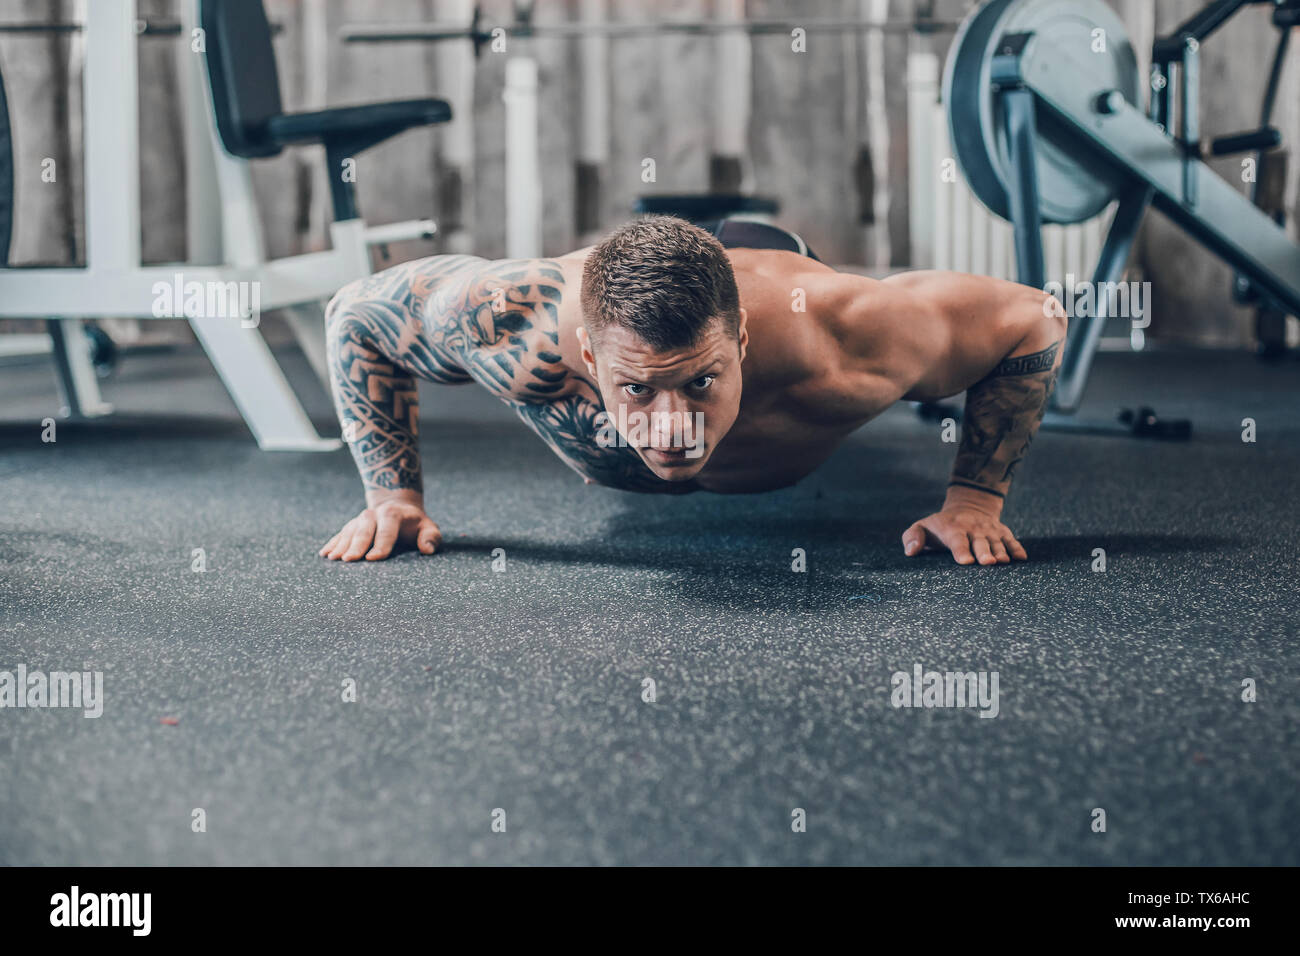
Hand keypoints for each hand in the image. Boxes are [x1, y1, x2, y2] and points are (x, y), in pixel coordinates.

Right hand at [319, 493, 441, 561]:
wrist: (397, 507)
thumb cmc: (415, 525)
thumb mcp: (428, 528)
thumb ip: (431, 537)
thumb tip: (427, 550)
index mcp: (393, 515)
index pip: (387, 530)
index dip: (381, 545)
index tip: (373, 559)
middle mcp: (373, 515)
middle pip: (364, 530)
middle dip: (357, 545)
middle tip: (350, 560)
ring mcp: (360, 519)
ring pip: (349, 532)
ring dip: (341, 545)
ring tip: (333, 559)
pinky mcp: (351, 526)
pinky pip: (340, 534)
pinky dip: (332, 543)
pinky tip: (325, 554)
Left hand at [901, 485, 1027, 565]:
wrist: (969, 505)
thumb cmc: (940, 525)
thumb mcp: (922, 527)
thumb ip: (912, 537)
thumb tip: (910, 552)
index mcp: (953, 529)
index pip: (957, 541)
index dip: (962, 551)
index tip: (966, 561)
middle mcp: (973, 529)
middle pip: (980, 542)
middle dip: (984, 552)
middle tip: (988, 563)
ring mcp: (990, 531)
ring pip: (997, 542)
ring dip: (1001, 552)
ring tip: (1003, 562)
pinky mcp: (1003, 532)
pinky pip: (1012, 541)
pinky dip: (1017, 549)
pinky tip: (1022, 558)